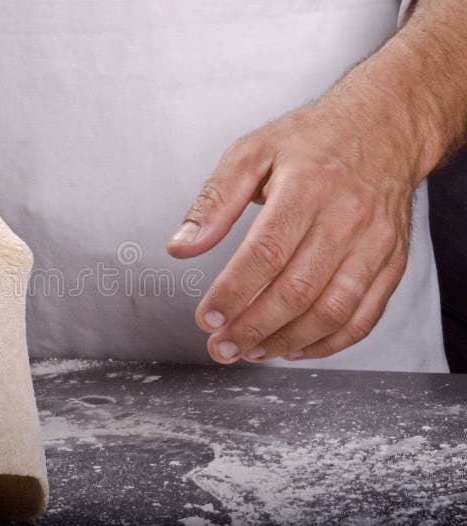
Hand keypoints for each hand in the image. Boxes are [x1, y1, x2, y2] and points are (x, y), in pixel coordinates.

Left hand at [167, 95, 418, 363]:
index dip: (233, 292)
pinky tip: (294, 348)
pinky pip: (363, 316)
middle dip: (252, 327)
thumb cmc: (312, 141)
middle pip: (297, 289)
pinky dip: (328, 343)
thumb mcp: (252, 153)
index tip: (207, 318)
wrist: (384, 127)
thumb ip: (213, 202)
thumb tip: (181, 246)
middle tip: (221, 348)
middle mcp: (346, 217)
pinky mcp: (391, 261)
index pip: (266, 253)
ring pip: (332, 310)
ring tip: (251, 352)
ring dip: (287, 341)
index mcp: (307, 187)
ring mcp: (375, 243)